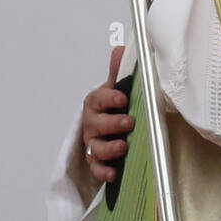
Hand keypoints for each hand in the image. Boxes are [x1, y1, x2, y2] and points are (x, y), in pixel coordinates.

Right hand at [81, 46, 134, 188]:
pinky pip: (97, 168)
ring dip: (109, 148)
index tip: (123, 98)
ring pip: (96, 147)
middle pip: (97, 124)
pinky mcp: (96, 161)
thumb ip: (118, 72)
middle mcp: (91, 123)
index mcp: (96, 103)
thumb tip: (121, 48)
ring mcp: (93, 143)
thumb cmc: (112, 107)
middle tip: (129, 122)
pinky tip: (114, 172)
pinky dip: (103, 171)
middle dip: (112, 124)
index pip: (99, 99)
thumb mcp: (115, 89)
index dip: (110, 98)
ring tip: (123, 147)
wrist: (105, 129)